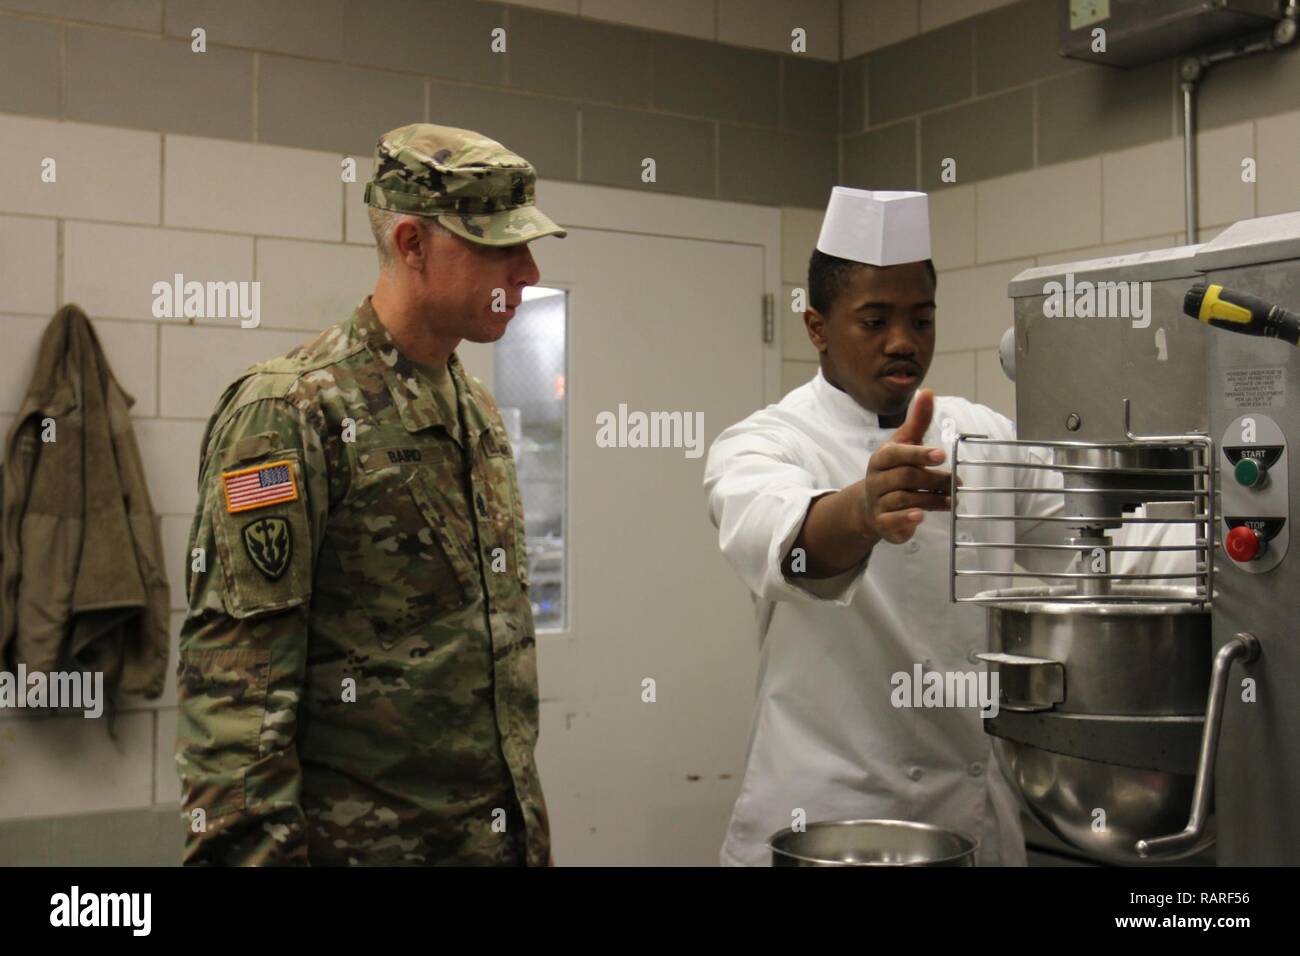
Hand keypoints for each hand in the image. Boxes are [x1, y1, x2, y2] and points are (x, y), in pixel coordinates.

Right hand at [861, 389, 955, 544]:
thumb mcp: (904, 445)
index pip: (897, 453)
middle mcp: (876, 479)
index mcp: (882, 458)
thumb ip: (917, 422)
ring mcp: (878, 502)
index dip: (919, 454)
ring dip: (931, 499)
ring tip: (952, 499)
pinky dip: (906, 518)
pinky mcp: (882, 522)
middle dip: (934, 479)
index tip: (942, 455)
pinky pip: (892, 521)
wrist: (870, 506)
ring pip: (905, 499)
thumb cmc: (893, 470)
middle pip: (906, 477)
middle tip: (957, 482)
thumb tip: (929, 392)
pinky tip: (921, 516)